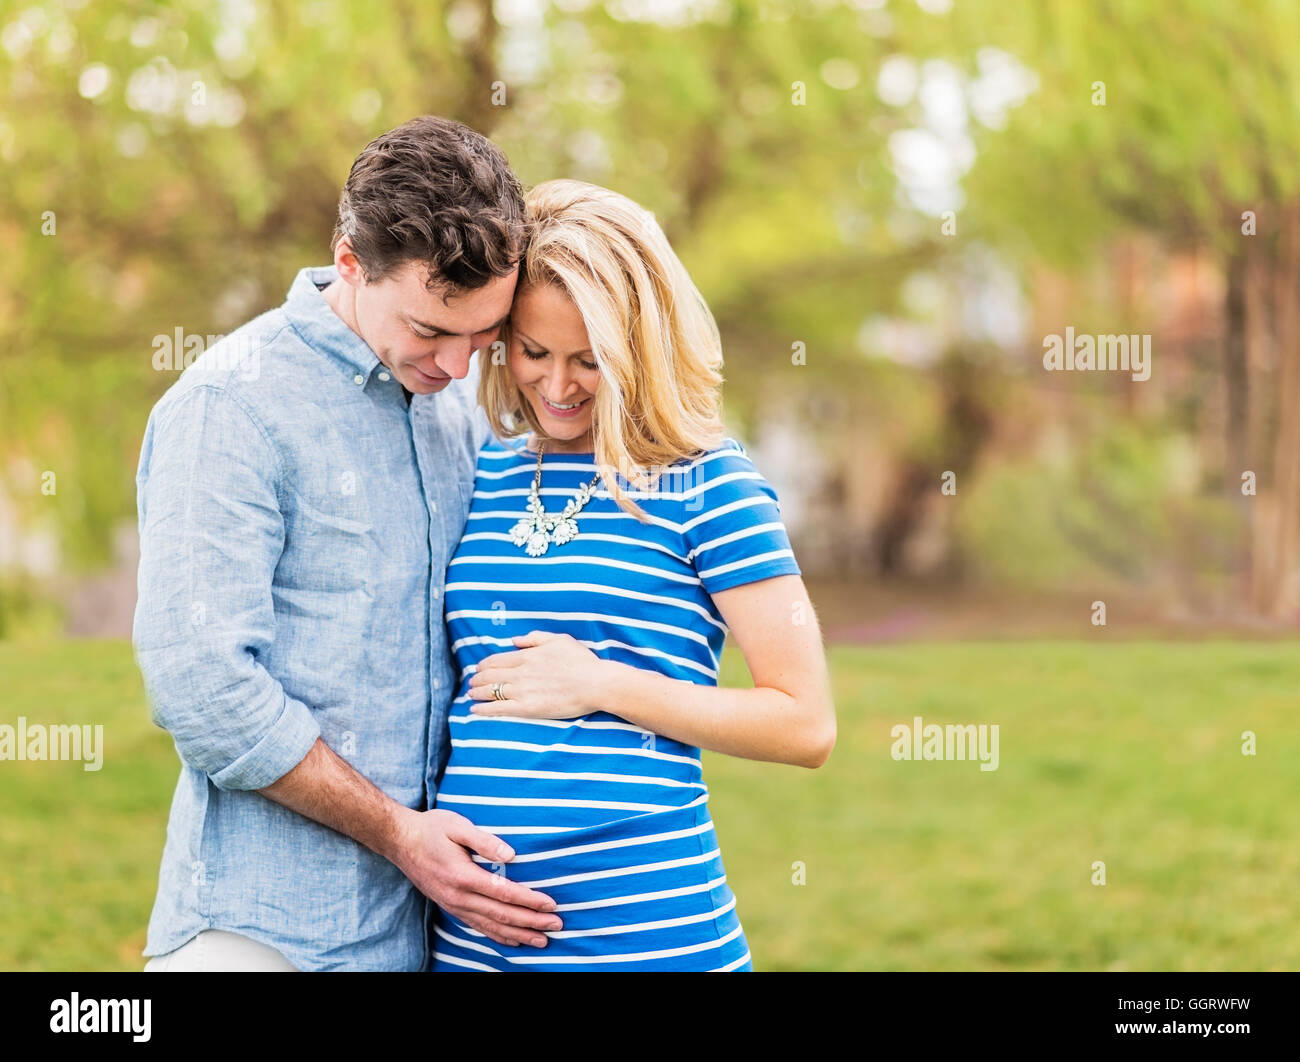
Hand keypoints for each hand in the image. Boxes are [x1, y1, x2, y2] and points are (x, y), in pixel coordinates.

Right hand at [390, 807, 561, 947]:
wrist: (399, 841)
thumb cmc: (430, 829)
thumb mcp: (457, 825)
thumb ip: (484, 841)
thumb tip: (511, 855)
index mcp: (463, 876)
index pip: (504, 892)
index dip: (530, 900)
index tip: (551, 903)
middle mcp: (458, 897)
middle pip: (502, 915)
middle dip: (531, 922)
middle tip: (557, 925)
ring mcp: (453, 905)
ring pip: (491, 926)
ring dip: (519, 934)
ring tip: (542, 940)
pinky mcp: (451, 907)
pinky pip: (478, 927)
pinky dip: (498, 936)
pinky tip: (513, 940)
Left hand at [467, 631, 606, 719]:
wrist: (595, 683)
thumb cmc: (581, 661)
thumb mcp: (559, 640)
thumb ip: (535, 638)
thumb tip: (515, 640)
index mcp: (528, 655)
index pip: (496, 660)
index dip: (483, 665)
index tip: (478, 669)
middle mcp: (521, 672)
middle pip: (490, 675)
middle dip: (477, 679)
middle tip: (471, 682)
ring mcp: (523, 691)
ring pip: (490, 691)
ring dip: (476, 692)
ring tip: (470, 694)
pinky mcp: (527, 708)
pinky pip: (498, 708)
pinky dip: (483, 708)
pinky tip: (474, 709)